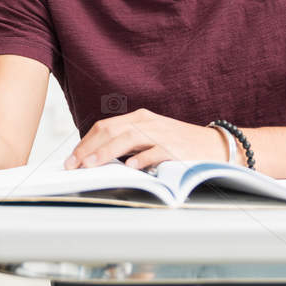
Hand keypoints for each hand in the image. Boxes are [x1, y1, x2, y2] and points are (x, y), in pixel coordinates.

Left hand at [64, 109, 226, 170]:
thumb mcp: (150, 137)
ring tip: (92, 165)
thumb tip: (95, 158)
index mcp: (139, 118)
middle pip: (111, 131)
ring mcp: (161, 134)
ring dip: (107, 152)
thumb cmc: (178, 144)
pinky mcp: (175, 148)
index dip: (85, 143)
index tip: (71, 159)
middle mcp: (148, 122)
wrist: (214, 145)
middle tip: (74, 165)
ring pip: (129, 138)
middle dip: (89, 149)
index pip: (105, 127)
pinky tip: (130, 167)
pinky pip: (156, 151)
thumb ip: (127, 143)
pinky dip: (142, 158)